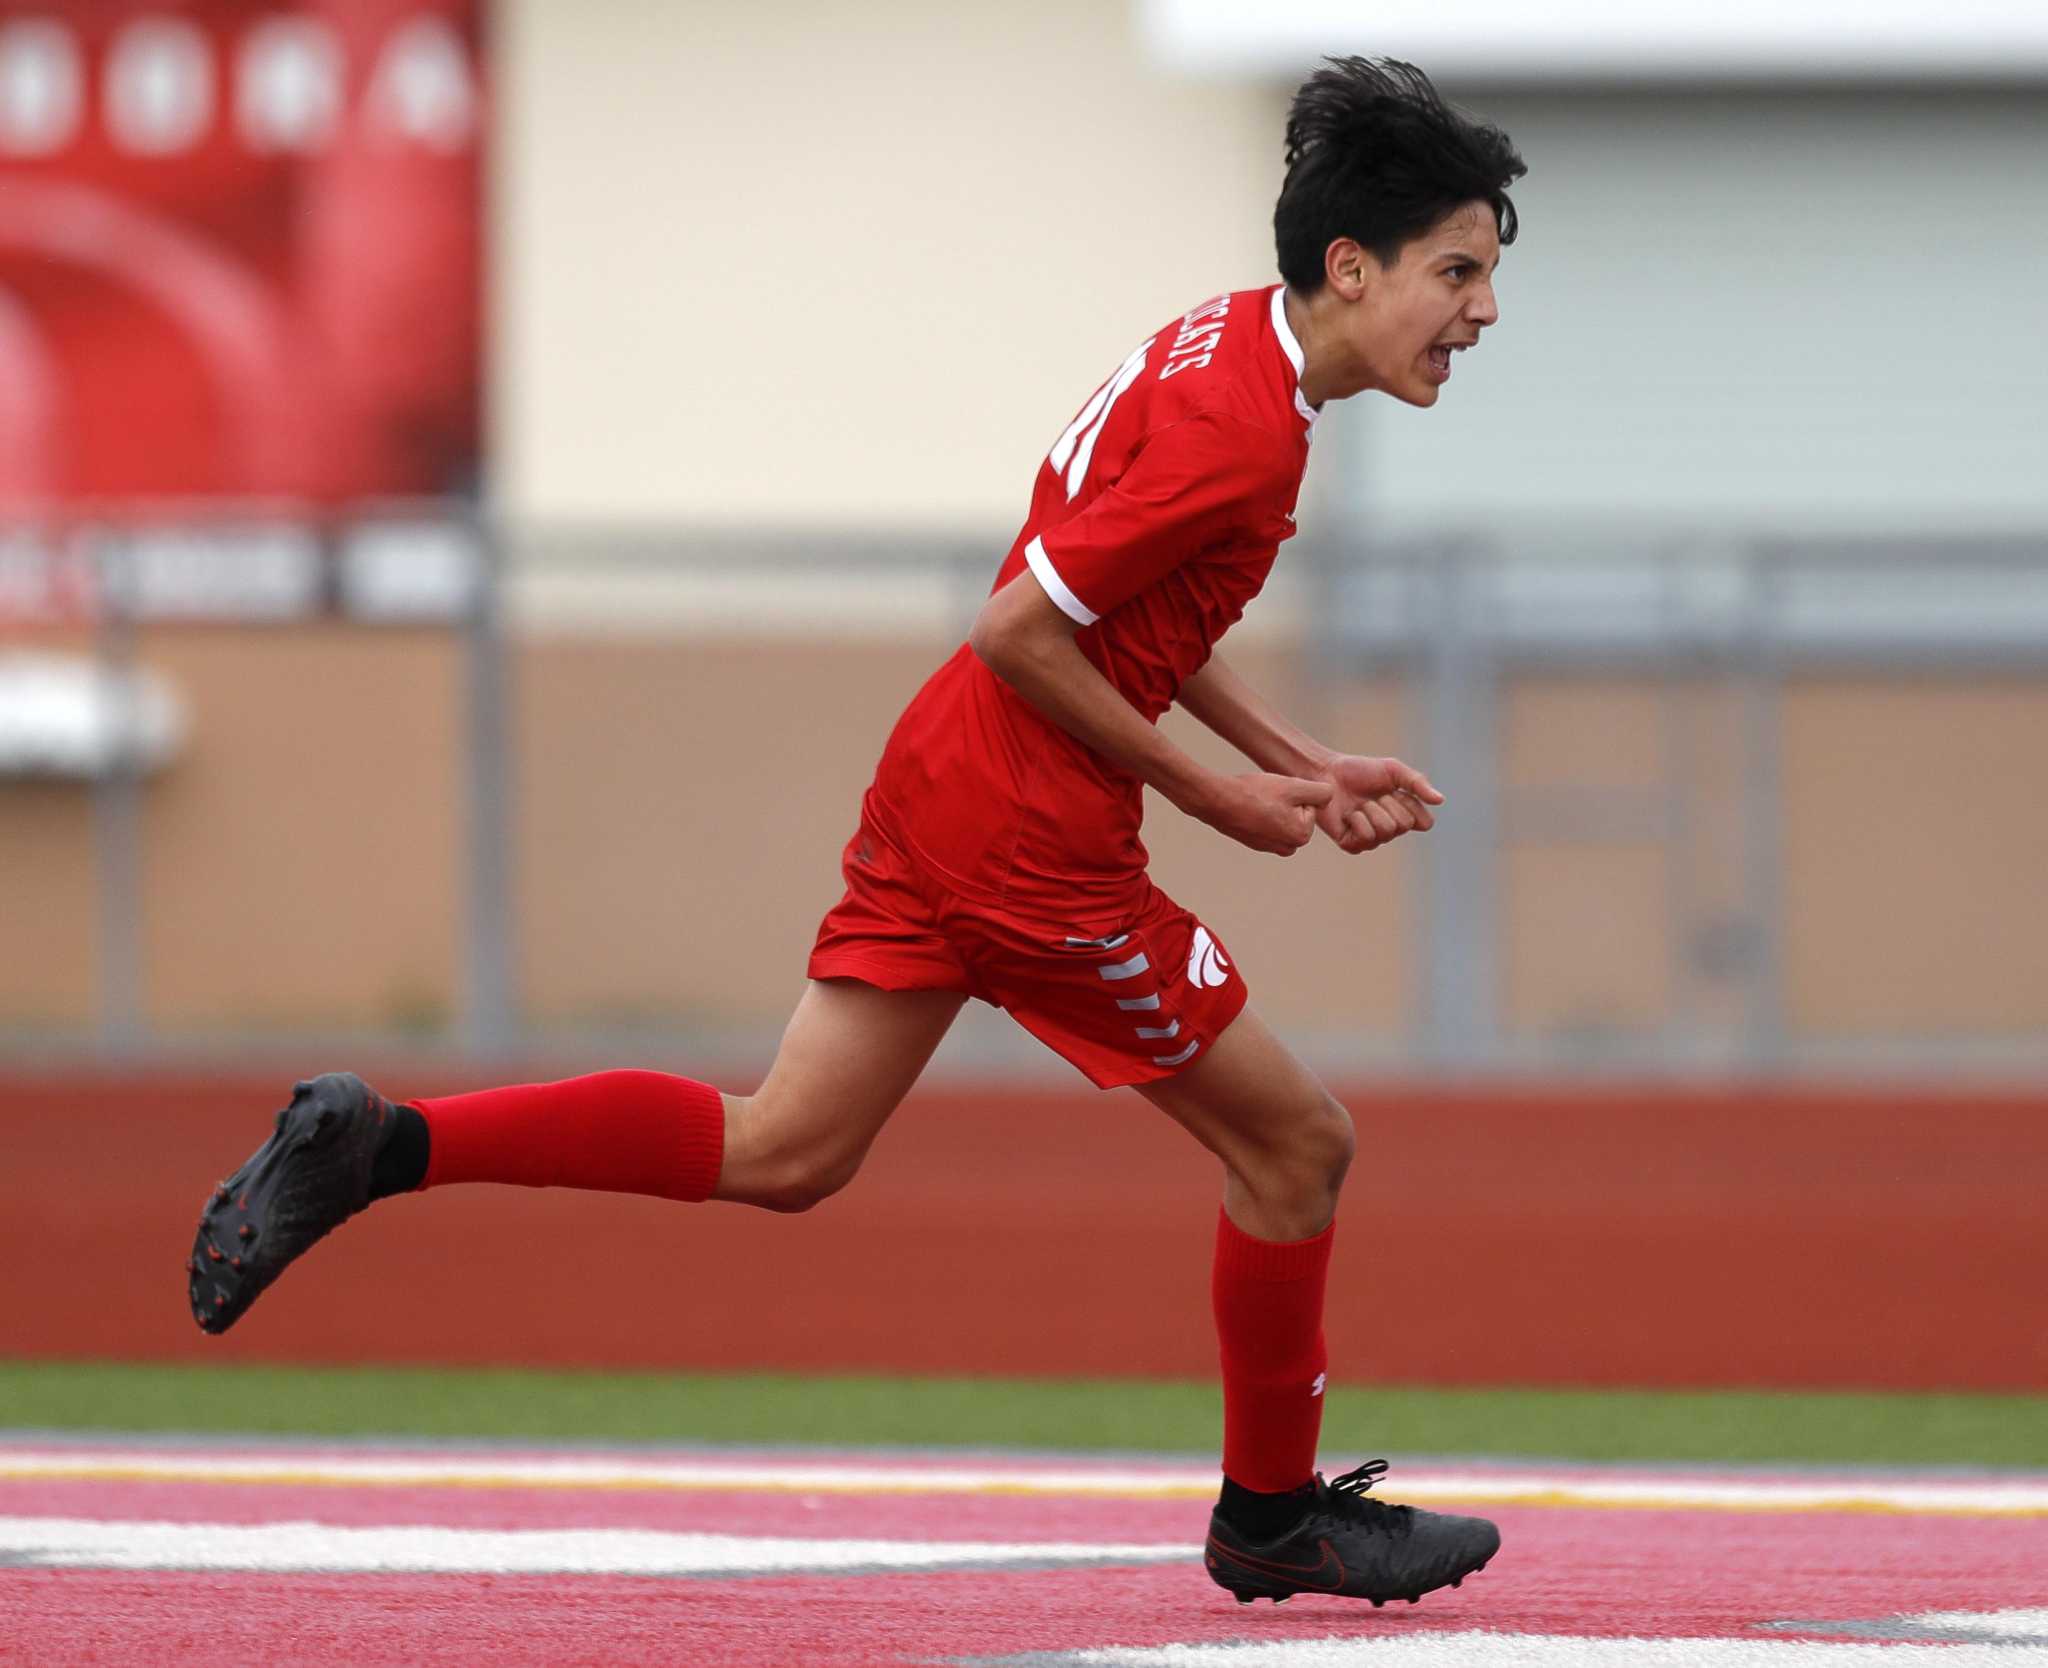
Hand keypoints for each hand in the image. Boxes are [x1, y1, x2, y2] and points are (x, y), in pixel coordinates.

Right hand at [1190, 771, 1335, 856]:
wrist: (1218, 801)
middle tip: (1268, 796)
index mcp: (1301, 836)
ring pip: (1282, 817)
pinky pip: (1266, 823)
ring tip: (1257, 801)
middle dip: (1287, 802)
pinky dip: (1260, 813)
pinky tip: (1249, 806)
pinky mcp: (1254, 842)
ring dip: (1274, 807)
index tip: (1279, 793)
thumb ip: (1321, 792)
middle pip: (1297, 814)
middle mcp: (1287, 847)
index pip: (1310, 806)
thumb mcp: (1294, 787)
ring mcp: (1269, 847)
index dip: (1296, 793)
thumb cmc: (1254, 793)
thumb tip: (1331, 797)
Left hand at [1314, 755, 1443, 853]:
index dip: (1412, 805)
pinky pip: (1366, 836)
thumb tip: (1441, 800)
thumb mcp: (1393, 770)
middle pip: (1404, 826)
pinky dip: (1357, 820)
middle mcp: (1390, 831)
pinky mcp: (1352, 845)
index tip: (1396, 791)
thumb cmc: (1359, 771)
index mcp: (1404, 815)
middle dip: (1388, 803)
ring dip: (1372, 810)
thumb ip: (1417, 783)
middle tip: (1372, 796)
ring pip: (1386, 830)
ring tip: (1359, 804)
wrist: (1326, 773)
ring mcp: (1372, 840)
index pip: (1425, 824)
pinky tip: (1348, 814)